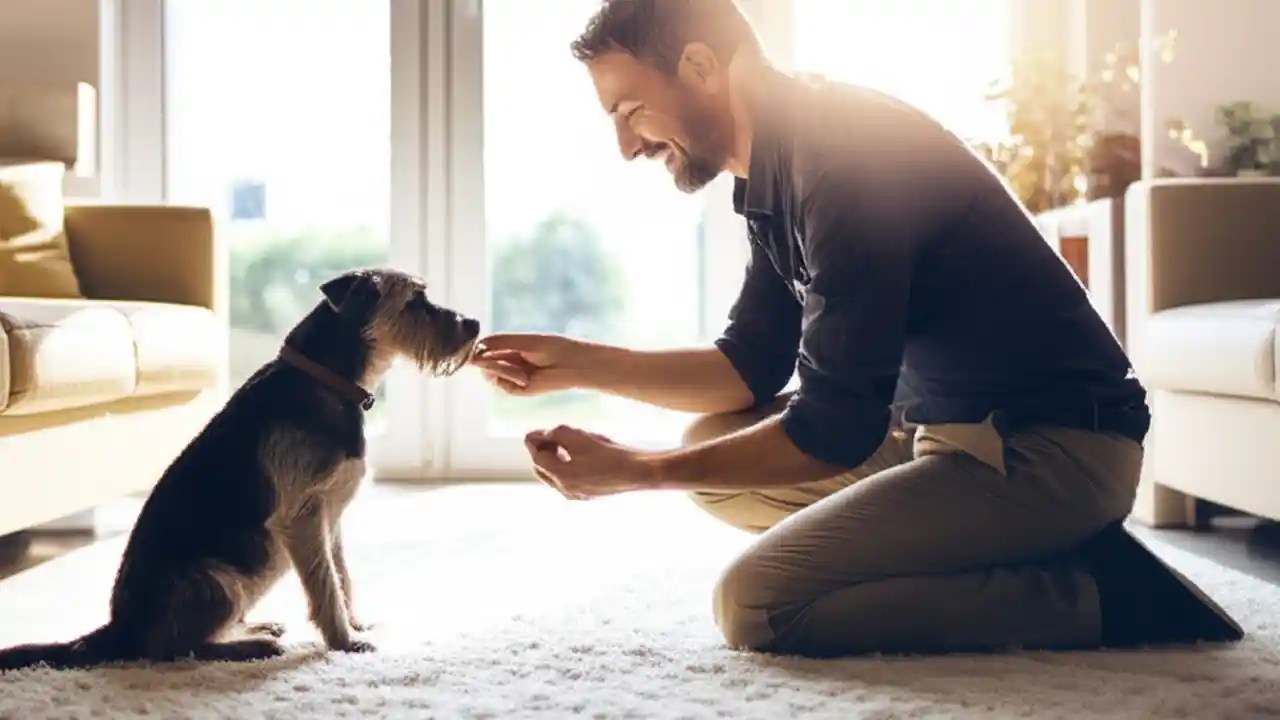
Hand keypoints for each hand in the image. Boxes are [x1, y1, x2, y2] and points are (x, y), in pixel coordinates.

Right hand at [469, 333, 585, 395]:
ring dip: (498, 368)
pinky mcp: (518, 390)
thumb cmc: (553, 348)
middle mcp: (509, 363)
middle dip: (485, 359)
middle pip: (483, 362)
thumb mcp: (523, 342)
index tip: (467, 348)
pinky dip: (508, 377)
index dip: (476, 349)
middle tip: (490, 356)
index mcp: (511, 348)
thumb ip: (499, 343)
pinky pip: (501, 384)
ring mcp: (512, 377)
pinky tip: (523, 376)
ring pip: (489, 374)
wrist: (573, 365)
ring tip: (520, 365)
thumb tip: (475, 348)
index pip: (485, 349)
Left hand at [524, 425, 655, 499]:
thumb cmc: (610, 453)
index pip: (538, 458)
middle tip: (546, 437)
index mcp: (561, 477)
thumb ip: (556, 433)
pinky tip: (578, 456)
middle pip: (543, 470)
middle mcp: (566, 490)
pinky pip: (571, 480)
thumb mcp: (580, 436)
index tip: (536, 430)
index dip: (536, 441)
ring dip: (555, 460)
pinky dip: (567, 467)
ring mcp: (579, 495)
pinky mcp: (591, 494)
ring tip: (562, 444)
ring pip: (556, 476)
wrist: (639, 472)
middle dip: (542, 452)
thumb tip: (540, 435)